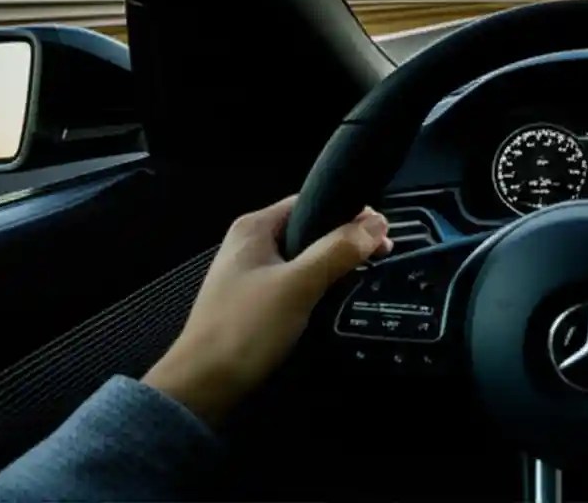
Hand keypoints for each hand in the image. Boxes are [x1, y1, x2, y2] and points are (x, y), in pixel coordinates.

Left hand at [143, 196, 391, 424]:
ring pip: (303, 258)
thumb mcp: (297, 284)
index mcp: (254, 227)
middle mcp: (250, 244)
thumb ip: (337, 250)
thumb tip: (379, 222)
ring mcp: (250, 274)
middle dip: (344, 240)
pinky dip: (317, 285)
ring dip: (333, 264)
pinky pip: (294, 282)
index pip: (310, 202)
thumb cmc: (247, 327)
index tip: (383, 232)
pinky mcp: (254, 301)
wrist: (204, 385)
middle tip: (381, 256)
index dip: (349, 212)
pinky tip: (335, 297)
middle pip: (308, 229)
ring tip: (364, 275)